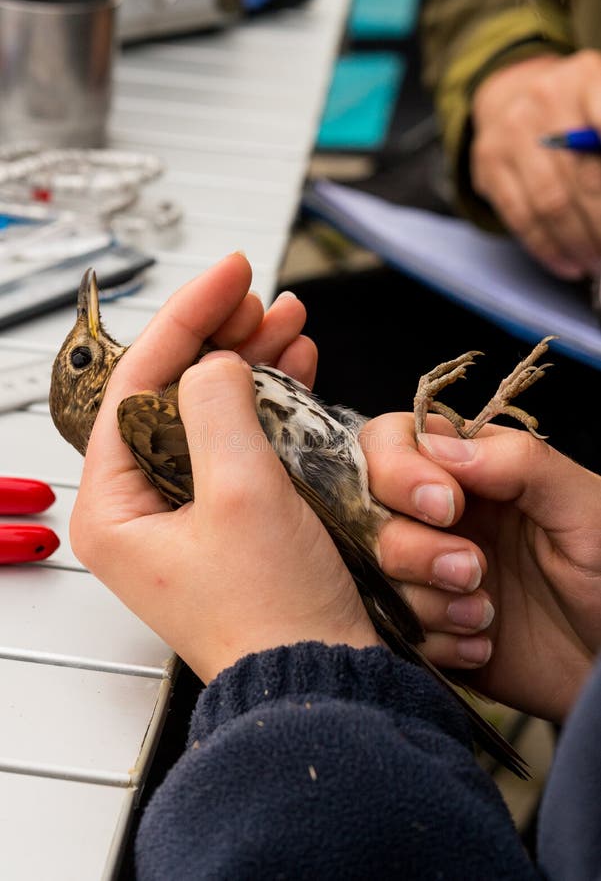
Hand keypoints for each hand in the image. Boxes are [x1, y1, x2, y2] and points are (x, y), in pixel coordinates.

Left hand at [70, 254, 377, 682]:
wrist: (319, 682)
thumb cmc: (273, 615)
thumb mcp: (242, 494)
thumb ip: (219, 409)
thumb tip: (216, 364)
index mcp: (115, 507)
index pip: (139, 384)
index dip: (187, 318)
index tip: (230, 273)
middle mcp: (143, 508)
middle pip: (173, 393)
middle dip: (222, 338)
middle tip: (263, 299)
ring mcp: (188, 513)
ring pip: (212, 412)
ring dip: (251, 365)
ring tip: (289, 325)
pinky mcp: (230, 519)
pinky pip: (241, 443)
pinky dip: (270, 405)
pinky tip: (295, 372)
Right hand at [362, 414, 599, 722]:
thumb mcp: (585, 509)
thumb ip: (520, 463)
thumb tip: (438, 448)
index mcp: (470, 472)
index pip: (391, 442)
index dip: (400, 471)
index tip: (447, 507)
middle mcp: (436, 518)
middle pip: (370, 512)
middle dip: (415, 548)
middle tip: (475, 570)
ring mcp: (425, 575)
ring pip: (375, 573)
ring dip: (428, 600)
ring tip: (486, 615)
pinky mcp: (424, 627)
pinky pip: (392, 629)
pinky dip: (435, 642)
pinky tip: (483, 644)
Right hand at [471, 50, 600, 278]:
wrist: (510, 95)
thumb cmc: (573, 110)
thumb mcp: (600, 106)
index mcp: (586, 79)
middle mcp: (546, 99)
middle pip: (585, 177)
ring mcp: (512, 133)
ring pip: (551, 204)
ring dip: (578, 243)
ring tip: (595, 263)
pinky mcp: (489, 165)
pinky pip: (521, 217)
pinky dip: (548, 249)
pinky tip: (568, 263)